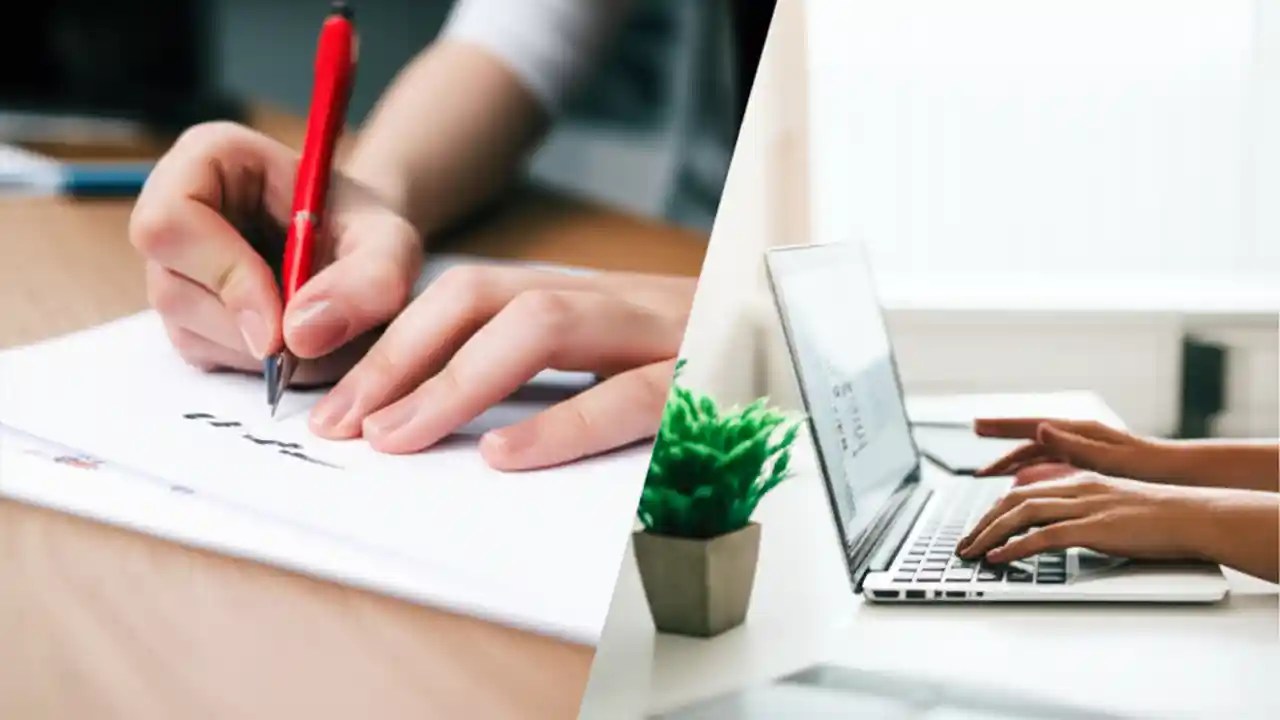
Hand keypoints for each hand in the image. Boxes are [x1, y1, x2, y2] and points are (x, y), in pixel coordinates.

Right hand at [130, 122, 421, 382]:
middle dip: (245, 326)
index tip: (279, 323)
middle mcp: (174, 205)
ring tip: (312, 332)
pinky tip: (291, 341)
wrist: (364, 253)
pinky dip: (252, 362)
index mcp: (209, 157)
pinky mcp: (183, 309)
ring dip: (254, 350)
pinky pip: (200, 351)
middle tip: (307, 341)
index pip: (171, 220)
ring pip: (184, 326)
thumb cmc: (368, 230)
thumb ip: (368, 280)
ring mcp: (172, 262)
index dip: (223, 276)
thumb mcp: (391, 245)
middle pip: (170, 285)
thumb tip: (299, 336)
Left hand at [307, 264, 694, 469]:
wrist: (807, 339)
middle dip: (403, 355)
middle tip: (346, 421)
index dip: (392, 337)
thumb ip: (529, 373)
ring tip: (400, 435)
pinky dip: (565, 422)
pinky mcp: (703, 376)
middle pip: (487, 296)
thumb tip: (420, 416)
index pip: (465, 293)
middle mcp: (610, 296)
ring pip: (545, 325)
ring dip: (458, 381)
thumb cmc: (687, 363)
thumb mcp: (600, 356)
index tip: (333, 392)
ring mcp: (658, 327)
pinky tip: (508, 455)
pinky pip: (633, 392)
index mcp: (578, 292)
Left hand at [957, 473, 1218, 563]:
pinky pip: (1043, 535)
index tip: (975, 527)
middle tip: (963, 544)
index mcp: (1077, 481)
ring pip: (1021, 514)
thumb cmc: (1157, 517)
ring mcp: (1083, 505)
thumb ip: (1080, 514)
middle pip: (1013, 500)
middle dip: (981, 523)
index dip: (993, 510)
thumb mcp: (1109, 508)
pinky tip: (999, 558)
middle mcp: (1074, 488)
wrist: (1192, 515)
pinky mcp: (1093, 527)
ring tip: (971, 553)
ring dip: (989, 534)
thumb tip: (1057, 533)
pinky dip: (1015, 547)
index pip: (1022, 492)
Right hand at [973, 418, 1182, 483]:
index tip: (975, 426)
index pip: (1029, 427)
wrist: (1184, 477)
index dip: (1000, 427)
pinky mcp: (1089, 469)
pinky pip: (1051, 471)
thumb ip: (1074, 444)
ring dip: (1013, 468)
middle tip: (974, 463)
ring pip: (1038, 459)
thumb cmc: (1152, 466)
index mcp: (1078, 432)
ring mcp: (1082, 453)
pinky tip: (1025, 489)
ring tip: (991, 478)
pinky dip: (1033, 478)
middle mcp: (1077, 439)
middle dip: (999, 452)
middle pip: (1028, 445)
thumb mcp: (1112, 457)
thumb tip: (1040, 428)